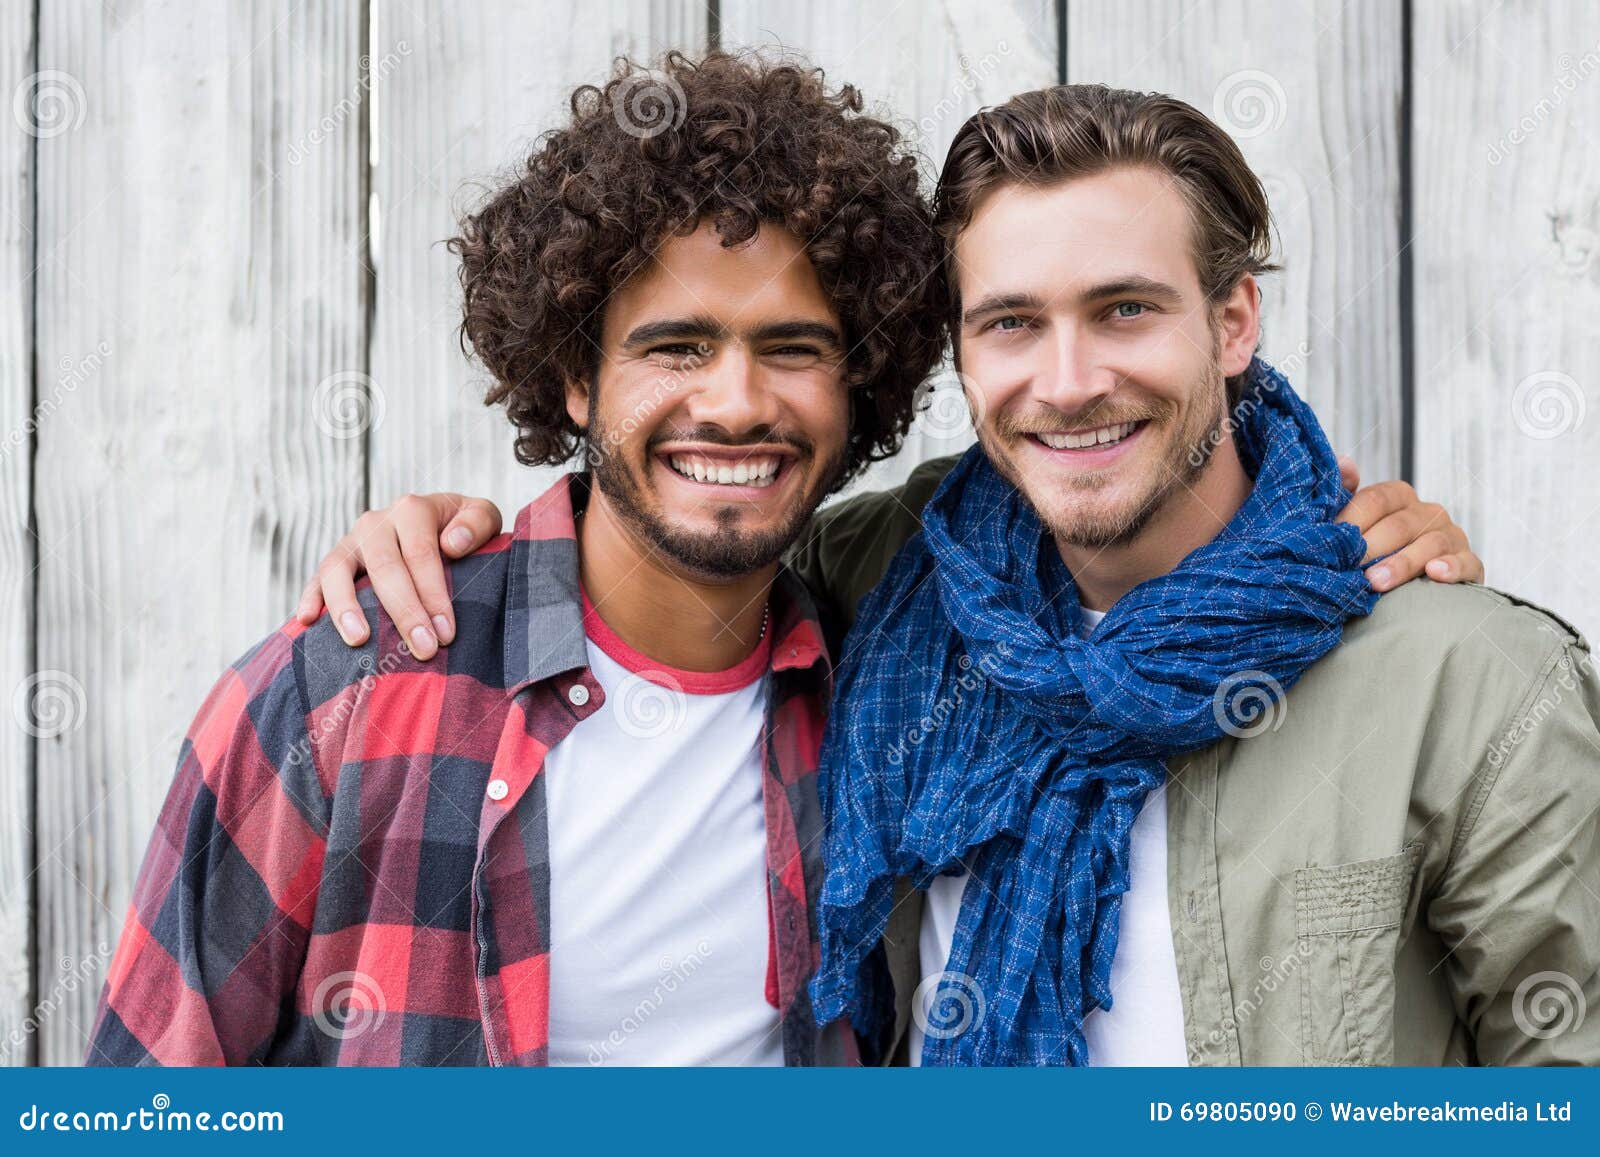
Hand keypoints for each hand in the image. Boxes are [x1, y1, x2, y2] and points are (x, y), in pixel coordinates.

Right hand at [296, 493, 503, 658]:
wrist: (438, 525)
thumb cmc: (462, 530)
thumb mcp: (481, 517)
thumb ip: (478, 523)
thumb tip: (453, 544)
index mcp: (413, 510)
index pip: (421, 554)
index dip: (433, 594)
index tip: (446, 632)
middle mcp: (378, 522)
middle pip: (385, 567)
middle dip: (404, 611)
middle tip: (422, 649)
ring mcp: (352, 542)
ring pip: (338, 570)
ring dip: (346, 606)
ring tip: (359, 639)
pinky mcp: (335, 562)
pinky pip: (316, 578)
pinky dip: (309, 597)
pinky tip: (306, 620)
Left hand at [1334, 456, 1483, 591]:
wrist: (1412, 584)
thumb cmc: (1378, 550)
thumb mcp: (1358, 523)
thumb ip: (1345, 494)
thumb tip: (1344, 462)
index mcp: (1399, 497)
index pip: (1376, 499)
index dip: (1352, 518)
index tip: (1331, 537)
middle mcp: (1428, 513)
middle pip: (1399, 525)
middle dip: (1372, 547)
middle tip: (1349, 567)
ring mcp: (1452, 537)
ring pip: (1430, 544)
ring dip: (1401, 563)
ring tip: (1376, 582)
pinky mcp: (1469, 563)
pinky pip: (1465, 563)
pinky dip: (1451, 567)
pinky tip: (1435, 573)